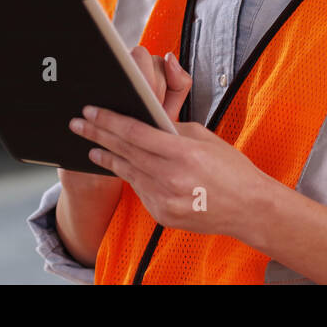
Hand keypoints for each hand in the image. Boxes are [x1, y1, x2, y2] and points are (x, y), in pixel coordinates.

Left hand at [69, 47, 275, 238]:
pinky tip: (121, 166)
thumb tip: (148, 120)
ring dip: (107, 157)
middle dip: (98, 134)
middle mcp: (171, 178)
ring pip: (128, 172)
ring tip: (91, 145)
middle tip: (78, 123)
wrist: (249, 208)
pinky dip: (130, 176)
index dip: (109, 120)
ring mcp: (165, 199)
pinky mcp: (163, 214)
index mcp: (183, 153)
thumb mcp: (205, 139)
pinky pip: (140, 190)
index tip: (91, 111)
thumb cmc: (232, 170)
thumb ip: (173, 130)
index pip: (135, 132)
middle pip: (124, 151)